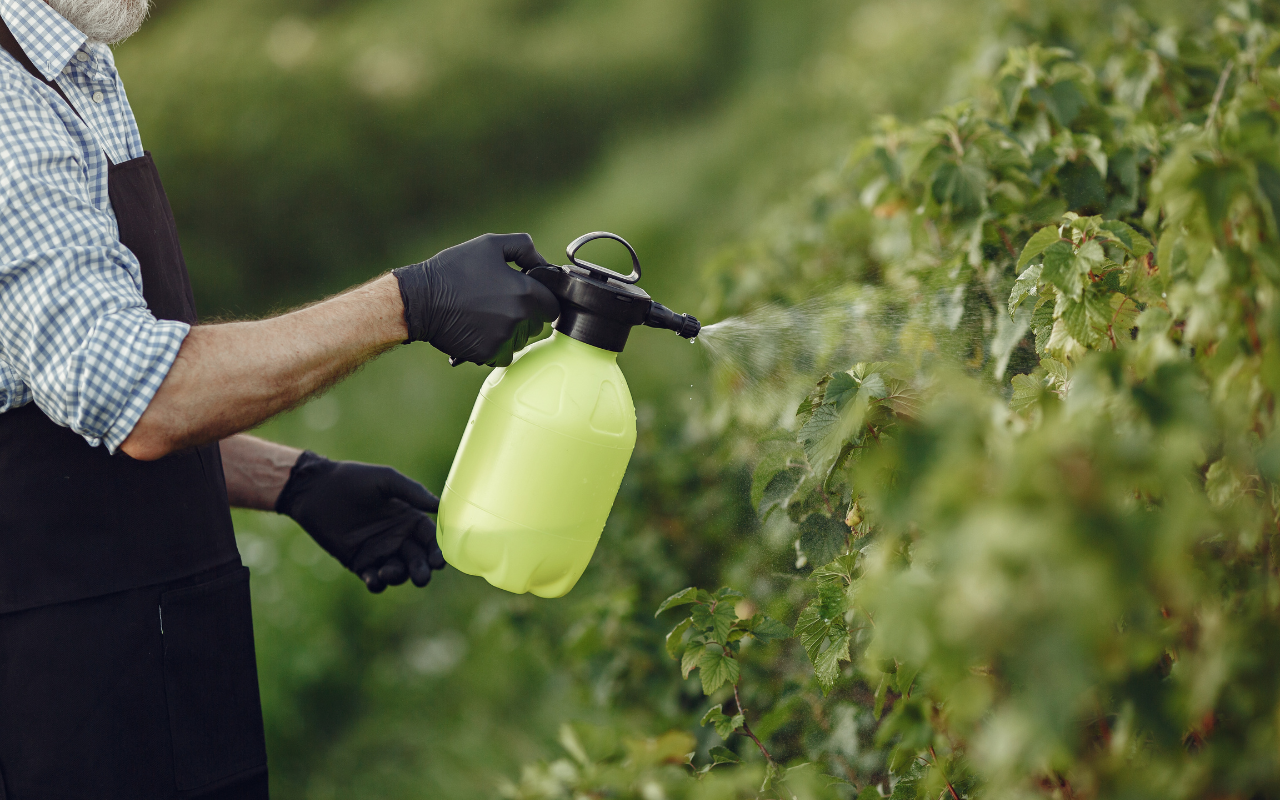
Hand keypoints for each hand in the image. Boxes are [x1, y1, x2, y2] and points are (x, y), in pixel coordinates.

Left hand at [274, 451, 445, 591]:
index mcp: (408, 518)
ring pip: (398, 572)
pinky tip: (374, 578)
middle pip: (418, 560)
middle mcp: (398, 537)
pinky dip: (377, 583)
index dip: (437, 550)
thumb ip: (412, 491)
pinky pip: (373, 579)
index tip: (439, 561)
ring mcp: (378, 552)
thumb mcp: (385, 479)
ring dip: (399, 576)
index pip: (430, 539)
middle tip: (421, 577)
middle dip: (422, 570)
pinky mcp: (359, 562)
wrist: (315, 490)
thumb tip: (439, 504)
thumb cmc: (352, 479)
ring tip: (389, 571)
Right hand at [393, 233, 559, 366]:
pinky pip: (503, 354)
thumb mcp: (490, 244)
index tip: (528, 295)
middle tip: (500, 302)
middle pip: (537, 325)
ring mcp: (503, 340)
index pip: (553, 305)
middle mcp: (519, 319)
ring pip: (520, 341)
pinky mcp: (488, 354)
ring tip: (487, 316)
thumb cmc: (454, 269)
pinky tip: (479, 330)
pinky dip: (495, 345)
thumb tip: (543, 263)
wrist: (421, 299)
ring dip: (511, 332)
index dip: (542, 299)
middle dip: (526, 315)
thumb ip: (524, 248)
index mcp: (525, 293)